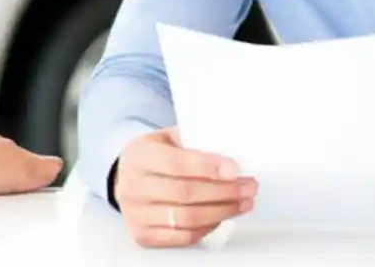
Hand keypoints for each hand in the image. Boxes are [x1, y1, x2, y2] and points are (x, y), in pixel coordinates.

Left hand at [0, 134, 62, 196]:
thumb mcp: (13, 172)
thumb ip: (38, 168)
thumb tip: (57, 164)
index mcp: (10, 146)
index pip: (35, 160)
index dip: (41, 175)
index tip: (42, 189)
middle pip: (17, 164)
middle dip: (22, 179)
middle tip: (21, 195)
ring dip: (1, 182)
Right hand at [113, 127, 257, 247]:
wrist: (125, 177)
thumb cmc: (153, 155)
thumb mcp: (167, 138)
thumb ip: (194, 141)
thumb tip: (231, 151)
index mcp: (139, 156)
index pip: (176, 163)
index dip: (208, 167)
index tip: (235, 169)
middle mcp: (133, 186)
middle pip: (185, 193)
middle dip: (224, 191)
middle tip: (248, 186)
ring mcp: (136, 214)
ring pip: (187, 218)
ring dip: (222, 211)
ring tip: (242, 202)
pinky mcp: (143, 235)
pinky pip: (183, 236)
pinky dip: (208, 227)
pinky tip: (222, 216)